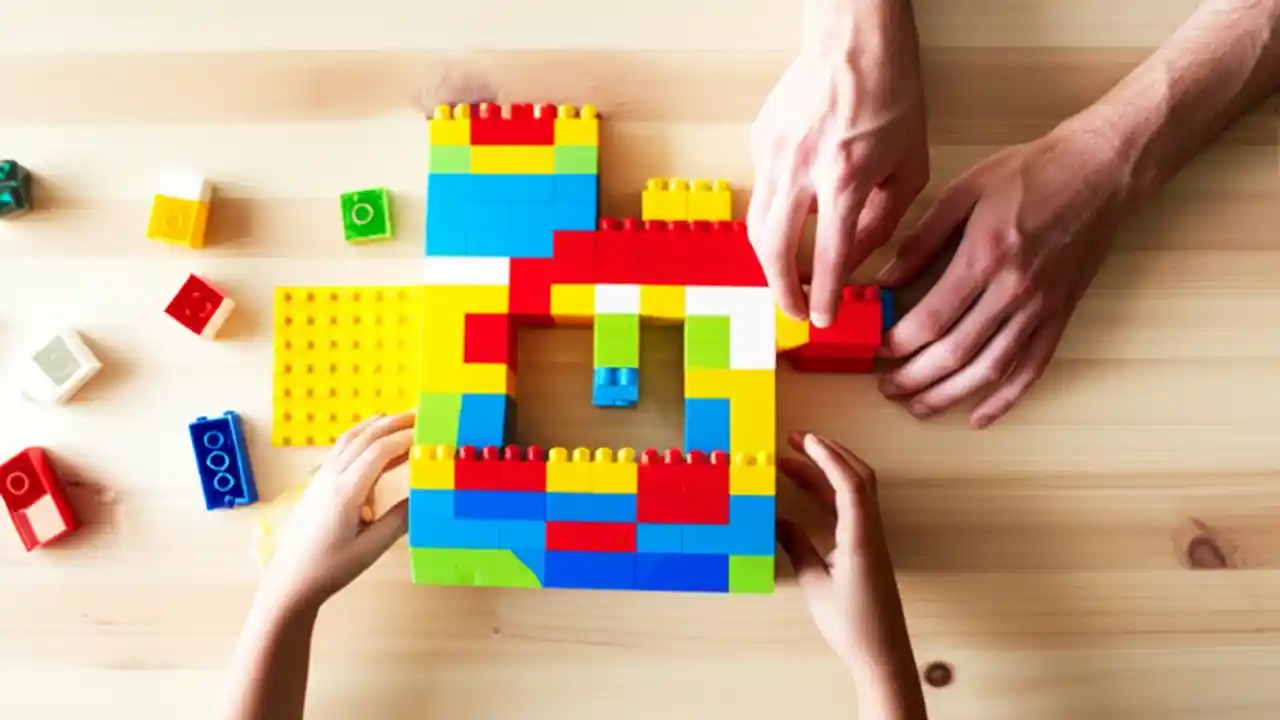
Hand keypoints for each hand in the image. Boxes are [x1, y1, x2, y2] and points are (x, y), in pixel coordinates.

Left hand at [260, 412, 413, 607]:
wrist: (290, 581)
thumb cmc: (330, 569)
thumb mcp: (371, 548)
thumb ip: (399, 519)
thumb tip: (423, 496)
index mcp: (346, 492)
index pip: (379, 452)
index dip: (405, 439)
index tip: (429, 433)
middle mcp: (331, 478)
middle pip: (365, 438)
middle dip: (394, 423)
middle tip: (421, 415)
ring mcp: (322, 478)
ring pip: (350, 439)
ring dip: (376, 425)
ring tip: (399, 419)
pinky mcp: (318, 483)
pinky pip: (341, 449)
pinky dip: (361, 436)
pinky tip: (372, 440)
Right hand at [748, 0, 927, 326]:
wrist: (854, 39)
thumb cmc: (891, 94)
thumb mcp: (909, 164)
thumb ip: (884, 218)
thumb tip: (858, 256)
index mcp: (845, 178)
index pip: (828, 255)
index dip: (823, 296)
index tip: (822, 319)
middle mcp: (802, 170)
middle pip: (774, 250)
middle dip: (781, 290)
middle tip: (792, 311)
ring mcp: (774, 154)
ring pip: (757, 225)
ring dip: (770, 260)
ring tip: (786, 278)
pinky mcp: (760, 140)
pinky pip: (762, 191)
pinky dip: (774, 215)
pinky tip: (792, 218)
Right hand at [777, 432, 921, 708]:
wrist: (882, 655)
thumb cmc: (850, 624)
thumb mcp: (814, 584)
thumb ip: (796, 545)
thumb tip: (775, 517)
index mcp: (859, 537)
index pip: (849, 484)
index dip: (828, 456)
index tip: (804, 439)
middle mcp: (870, 531)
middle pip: (857, 477)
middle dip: (827, 453)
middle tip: (794, 440)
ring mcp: (871, 538)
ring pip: (854, 491)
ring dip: (826, 471)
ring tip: (791, 462)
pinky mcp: (867, 547)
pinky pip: (850, 507)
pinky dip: (829, 492)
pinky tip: (805, 494)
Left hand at [878, 121, 1131, 427]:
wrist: (1101, 170)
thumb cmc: (1031, 173)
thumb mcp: (964, 192)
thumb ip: (921, 239)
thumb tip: (884, 279)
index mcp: (985, 256)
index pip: (931, 319)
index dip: (897, 344)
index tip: (876, 351)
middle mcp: (1015, 290)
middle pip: (956, 354)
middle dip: (914, 379)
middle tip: (887, 387)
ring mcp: (1042, 307)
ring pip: (990, 370)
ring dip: (949, 396)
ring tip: (918, 406)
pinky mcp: (1062, 315)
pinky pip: (1032, 368)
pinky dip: (1005, 399)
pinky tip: (979, 416)